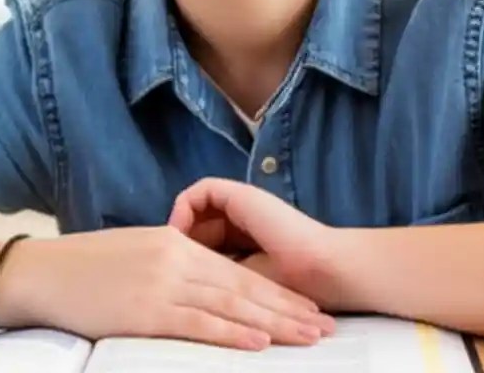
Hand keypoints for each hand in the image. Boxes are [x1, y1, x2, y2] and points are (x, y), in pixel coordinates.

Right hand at [0, 226, 335, 349]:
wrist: (42, 272)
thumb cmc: (85, 267)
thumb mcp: (138, 251)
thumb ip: (174, 263)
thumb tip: (205, 284)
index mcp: (176, 244)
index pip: (238, 269)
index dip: (276, 290)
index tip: (306, 306)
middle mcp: (176, 259)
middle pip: (244, 287)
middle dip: (288, 309)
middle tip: (324, 326)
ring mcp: (162, 284)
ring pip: (230, 306)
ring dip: (273, 323)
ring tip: (307, 336)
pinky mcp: (145, 310)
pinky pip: (197, 323)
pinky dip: (230, 333)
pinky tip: (258, 342)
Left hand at [168, 178, 342, 309]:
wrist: (321, 267)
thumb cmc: (291, 287)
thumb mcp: (245, 285)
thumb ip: (218, 282)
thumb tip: (185, 292)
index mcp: (247, 239)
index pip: (204, 242)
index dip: (185, 256)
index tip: (171, 277)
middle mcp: (243, 217)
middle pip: (196, 222)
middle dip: (177, 242)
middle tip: (162, 263)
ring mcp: (242, 202)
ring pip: (195, 207)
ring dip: (179, 226)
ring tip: (168, 251)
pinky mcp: (240, 194)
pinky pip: (199, 192)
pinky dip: (184, 210)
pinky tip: (178, 235)